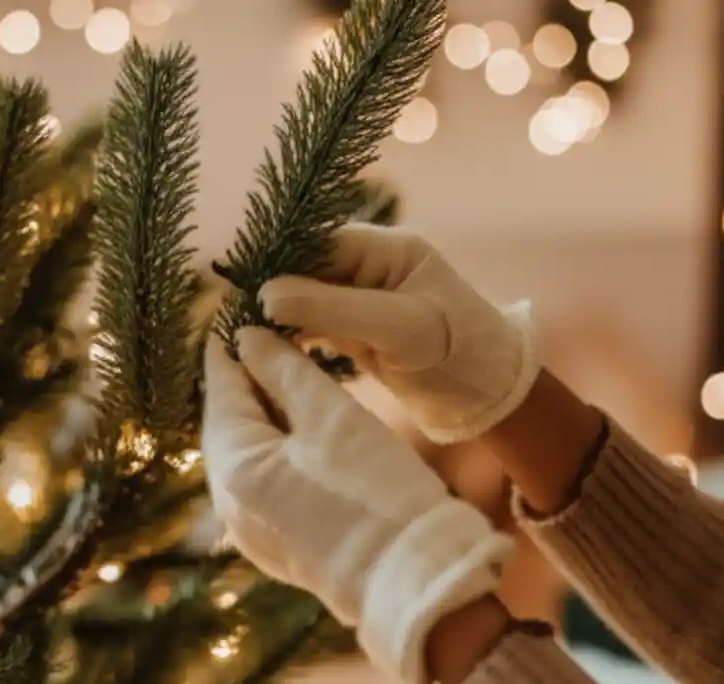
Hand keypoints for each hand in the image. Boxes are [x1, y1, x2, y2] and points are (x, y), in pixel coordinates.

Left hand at [202, 327, 512, 683]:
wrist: (417, 579)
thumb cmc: (375, 489)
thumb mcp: (330, 414)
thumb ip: (283, 369)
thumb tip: (247, 337)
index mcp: (232, 466)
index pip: (219, 388)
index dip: (231, 345)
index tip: (238, 309)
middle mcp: (227, 502)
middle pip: (230, 422)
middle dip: (249, 378)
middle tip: (270, 333)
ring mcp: (250, 529)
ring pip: (249, 452)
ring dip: (267, 413)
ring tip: (293, 372)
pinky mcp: (278, 544)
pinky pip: (266, 481)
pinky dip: (280, 448)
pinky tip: (306, 427)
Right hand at [259, 222, 539, 441]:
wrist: (492, 400)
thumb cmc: (460, 355)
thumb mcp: (399, 329)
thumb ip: (334, 308)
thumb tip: (266, 294)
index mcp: (388, 250)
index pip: (319, 243)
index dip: (278, 259)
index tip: (238, 282)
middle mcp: (373, 268)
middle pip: (306, 268)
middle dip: (270, 288)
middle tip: (231, 313)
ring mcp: (363, 300)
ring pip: (304, 298)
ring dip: (276, 314)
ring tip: (240, 333)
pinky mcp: (357, 332)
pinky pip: (312, 325)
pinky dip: (289, 335)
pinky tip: (262, 348)